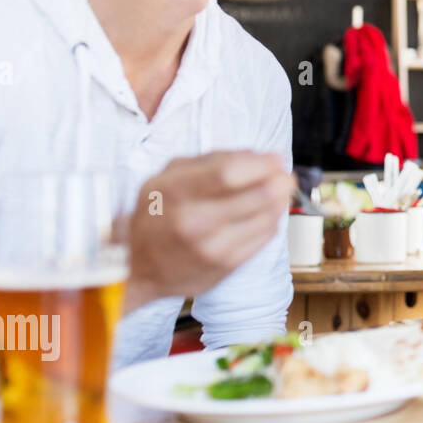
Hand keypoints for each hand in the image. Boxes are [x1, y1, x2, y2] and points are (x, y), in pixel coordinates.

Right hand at [127, 151, 292, 308]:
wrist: (136, 267)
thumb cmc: (156, 213)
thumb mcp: (169, 175)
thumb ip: (211, 160)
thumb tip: (258, 155)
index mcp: (174, 192)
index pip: (228, 173)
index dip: (261, 164)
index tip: (276, 159)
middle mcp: (192, 222)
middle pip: (255, 196)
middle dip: (279, 182)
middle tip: (287, 177)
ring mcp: (210, 248)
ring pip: (266, 218)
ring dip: (280, 202)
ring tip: (280, 193)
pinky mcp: (225, 267)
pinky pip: (263, 239)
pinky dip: (271, 222)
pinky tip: (267, 214)